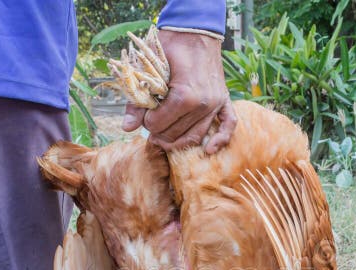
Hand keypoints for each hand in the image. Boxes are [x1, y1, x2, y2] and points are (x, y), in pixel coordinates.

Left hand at [122, 30, 236, 154]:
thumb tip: (127, 128)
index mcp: (185, 96)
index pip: (160, 124)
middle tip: (150, 124)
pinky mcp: (224, 100)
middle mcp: (204, 104)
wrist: (195, 32)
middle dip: (159, 131)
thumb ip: (137, 101)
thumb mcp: (148, 70)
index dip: (147, 122)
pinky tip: (208, 150)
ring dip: (178, 141)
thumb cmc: (170, 47)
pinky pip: (228, 125)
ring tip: (164, 139)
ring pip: (196, 135)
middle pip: (176, 133)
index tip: (144, 114)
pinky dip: (220, 139)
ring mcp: (216, 103)